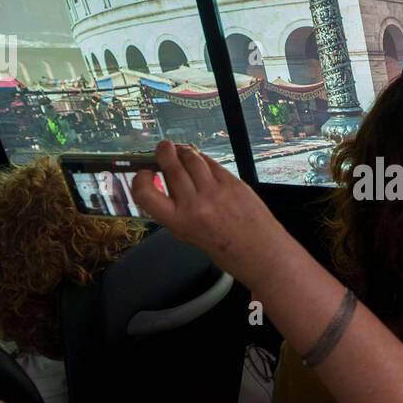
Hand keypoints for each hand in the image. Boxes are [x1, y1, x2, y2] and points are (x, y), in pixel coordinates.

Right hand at [130, 141, 291, 290]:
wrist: (262, 253)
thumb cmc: (226, 251)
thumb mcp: (191, 237)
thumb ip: (177, 213)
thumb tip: (168, 188)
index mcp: (180, 222)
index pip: (146, 194)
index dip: (139, 180)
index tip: (144, 174)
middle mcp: (195, 204)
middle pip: (172, 167)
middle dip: (164, 153)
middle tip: (162, 148)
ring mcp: (216, 191)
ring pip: (192, 159)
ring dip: (183, 151)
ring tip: (180, 149)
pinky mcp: (233, 183)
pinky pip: (212, 164)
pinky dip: (203, 159)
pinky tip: (200, 158)